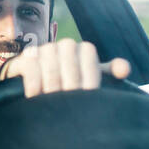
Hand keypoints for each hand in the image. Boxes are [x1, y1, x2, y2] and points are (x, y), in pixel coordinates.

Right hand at [0, 38, 130, 97]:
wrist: (38, 90)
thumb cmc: (70, 88)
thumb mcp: (90, 83)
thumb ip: (108, 75)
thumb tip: (123, 70)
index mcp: (83, 50)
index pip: (88, 53)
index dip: (89, 74)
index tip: (88, 95)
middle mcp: (64, 46)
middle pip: (69, 55)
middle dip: (70, 81)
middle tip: (69, 102)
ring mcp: (43, 51)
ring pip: (50, 58)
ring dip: (51, 81)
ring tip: (52, 100)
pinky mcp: (24, 59)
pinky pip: (31, 64)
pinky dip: (34, 80)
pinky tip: (35, 95)